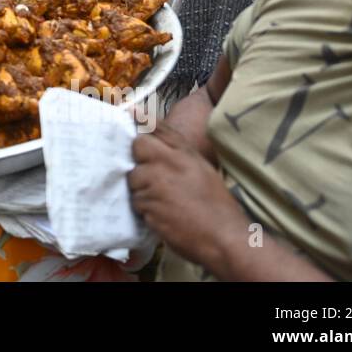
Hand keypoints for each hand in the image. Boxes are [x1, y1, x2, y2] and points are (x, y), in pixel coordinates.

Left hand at [128, 126, 247, 270]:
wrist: (223, 237)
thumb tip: (157, 141)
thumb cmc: (217, 204)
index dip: (141, 120)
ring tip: (161, 200)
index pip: (156, 126)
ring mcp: (155, 182)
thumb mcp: (202, 169)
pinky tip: (160, 213)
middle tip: (150, 174)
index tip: (129, 114)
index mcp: (185, 152)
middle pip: (138, 146)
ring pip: (133, 177)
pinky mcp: (148, 204)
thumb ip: (180, 152)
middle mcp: (167, 161)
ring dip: (141, 188)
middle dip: (139, 159)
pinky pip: (136, 200)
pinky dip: (144, 207)